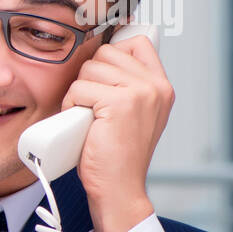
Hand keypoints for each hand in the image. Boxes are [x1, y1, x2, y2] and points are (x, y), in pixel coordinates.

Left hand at [60, 34, 172, 231]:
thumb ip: (127, 85)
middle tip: (90, 104)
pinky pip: (80, 88)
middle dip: (89, 76)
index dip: (111, 53)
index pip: (135, 43)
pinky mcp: (119, 103)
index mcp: (161, 86)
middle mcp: (155, 86)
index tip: (100, 77)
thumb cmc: (116, 155)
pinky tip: (80, 121)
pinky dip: (71, 104)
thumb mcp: (133, 114)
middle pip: (106, 53)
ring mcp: (140, 93)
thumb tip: (105, 55)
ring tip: (86, 115)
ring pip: (90, 68)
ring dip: (78, 91)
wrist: (119, 188)